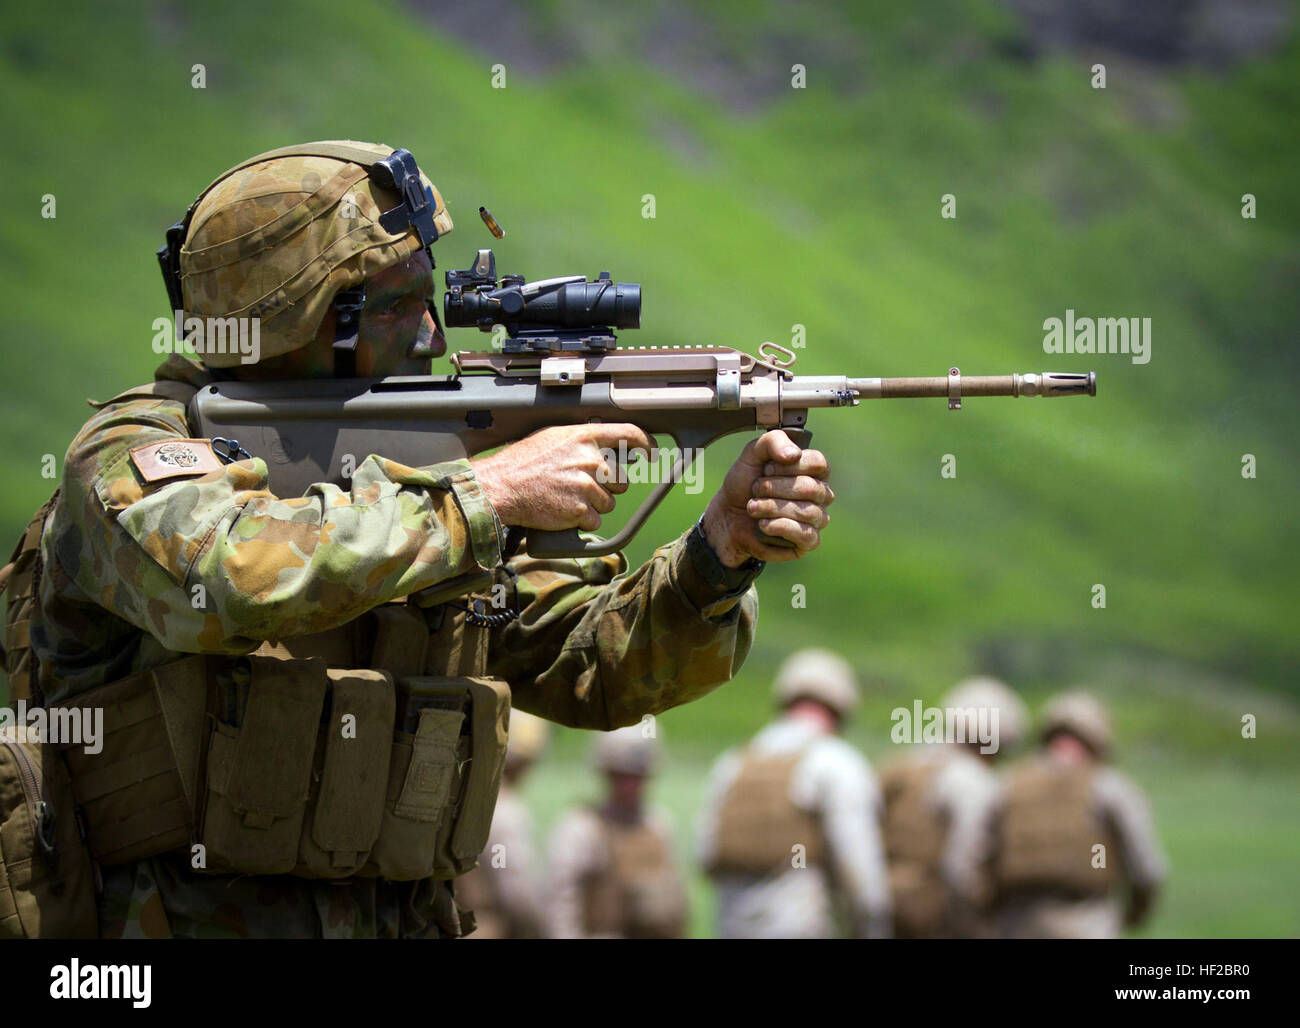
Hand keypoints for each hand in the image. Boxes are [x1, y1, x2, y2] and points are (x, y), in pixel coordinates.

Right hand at [470, 423, 652, 530]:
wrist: (500, 487)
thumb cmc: (522, 463)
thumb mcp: (553, 438)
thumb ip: (582, 442)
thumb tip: (606, 447)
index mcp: (584, 437)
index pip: (629, 434)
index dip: (644, 444)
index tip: (649, 452)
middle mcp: (589, 459)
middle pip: (621, 478)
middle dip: (608, 485)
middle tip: (582, 485)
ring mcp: (586, 486)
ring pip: (610, 502)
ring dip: (594, 505)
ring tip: (568, 498)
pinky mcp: (580, 510)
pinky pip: (596, 521)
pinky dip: (583, 521)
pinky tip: (565, 511)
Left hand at [700, 429, 832, 566]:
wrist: (728, 515)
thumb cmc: (745, 484)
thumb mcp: (752, 454)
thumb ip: (773, 441)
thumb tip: (793, 454)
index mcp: (813, 471)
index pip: (818, 463)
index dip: (790, 466)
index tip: (767, 468)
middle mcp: (820, 494)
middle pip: (811, 488)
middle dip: (775, 488)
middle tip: (755, 488)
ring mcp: (817, 518)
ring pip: (807, 512)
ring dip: (772, 507)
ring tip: (753, 507)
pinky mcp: (808, 541)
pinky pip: (806, 535)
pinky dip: (779, 527)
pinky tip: (763, 524)